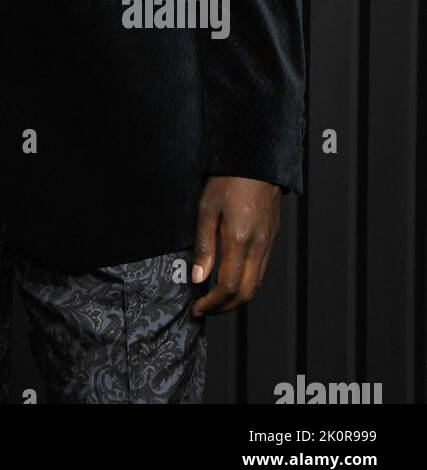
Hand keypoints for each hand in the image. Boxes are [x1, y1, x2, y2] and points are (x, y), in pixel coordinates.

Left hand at [191, 175, 280, 316]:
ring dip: (236, 299)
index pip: (228, 287)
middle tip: (205, 309)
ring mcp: (267, 244)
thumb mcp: (206, 209)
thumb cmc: (227, 179)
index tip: (197, 307)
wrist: (256, 160)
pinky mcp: (271, 238)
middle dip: (225, 308)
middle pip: (246, 293)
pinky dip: (246, 284)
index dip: (212, 303)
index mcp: (238, 241)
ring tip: (215, 298)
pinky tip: (230, 278)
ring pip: (256, 284)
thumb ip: (203, 246)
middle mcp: (257, 247)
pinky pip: (261, 271)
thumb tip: (198, 278)